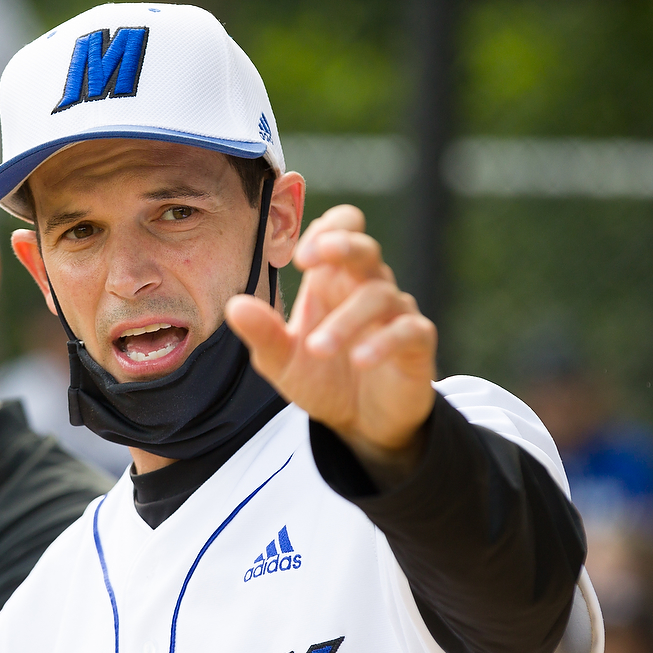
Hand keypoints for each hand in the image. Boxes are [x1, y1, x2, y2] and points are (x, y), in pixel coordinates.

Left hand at [225, 204, 436, 481]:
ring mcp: (395, 313)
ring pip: (379, 295)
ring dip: (345, 319)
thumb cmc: (322, 378)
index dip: (325, 230)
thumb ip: (262, 333)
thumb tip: (234, 305)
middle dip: (341, 245)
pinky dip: (384, 342)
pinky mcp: (417, 343)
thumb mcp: (282, 360)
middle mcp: (366, 287)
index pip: (341, 229)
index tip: (298, 256)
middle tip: (308, 261)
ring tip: (317, 349)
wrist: (360, 423)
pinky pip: (409, 330)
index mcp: (332, 280)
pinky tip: (360, 359)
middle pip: (365, 249)